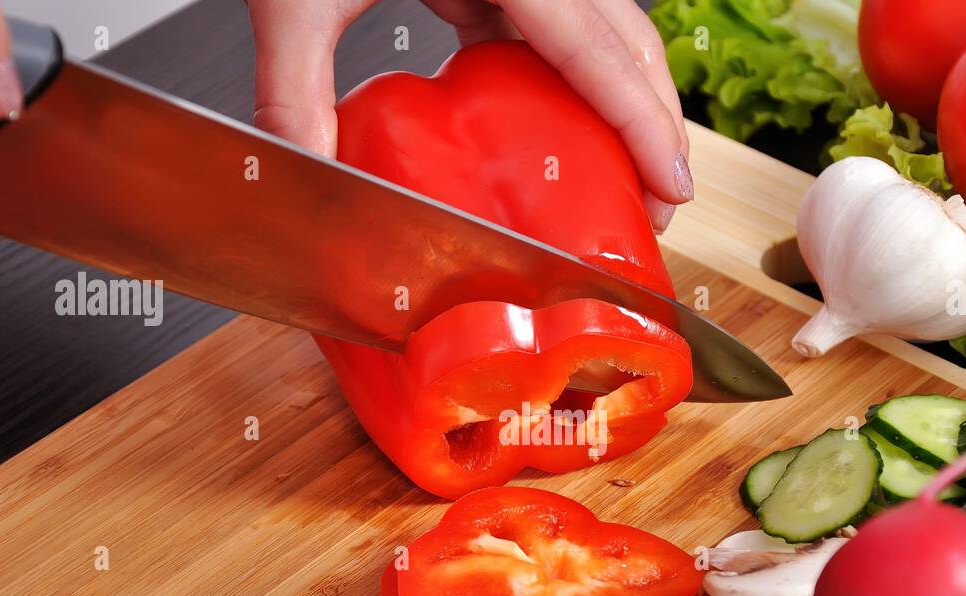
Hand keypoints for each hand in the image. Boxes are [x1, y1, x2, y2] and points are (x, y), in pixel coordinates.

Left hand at [246, 0, 690, 230]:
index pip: (595, 48)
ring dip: (625, 100)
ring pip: (603, 30)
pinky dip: (573, 80)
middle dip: (653, 121)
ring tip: (631, 171)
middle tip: (661, 200)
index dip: (642, 121)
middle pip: (623, 38)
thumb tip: (306, 169)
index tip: (671, 183)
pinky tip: (560, 126)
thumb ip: (295, 83)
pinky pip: (558, 26)